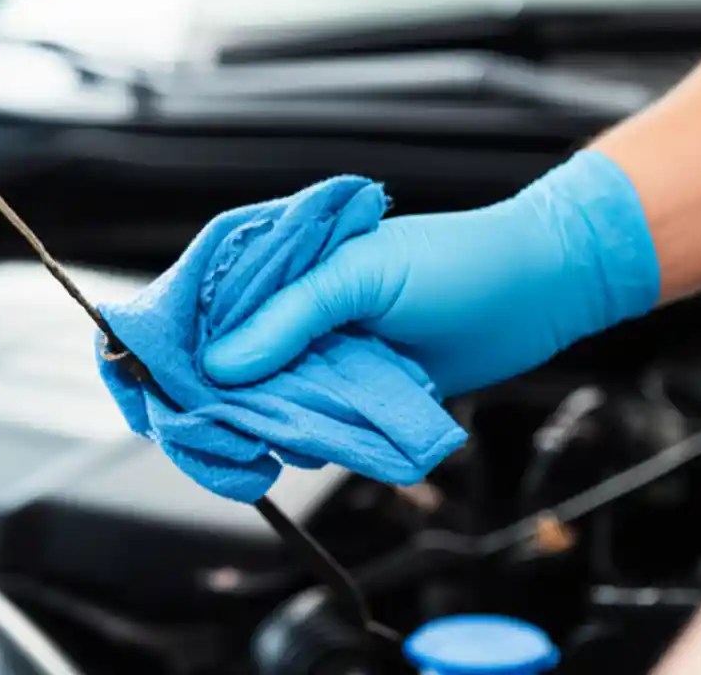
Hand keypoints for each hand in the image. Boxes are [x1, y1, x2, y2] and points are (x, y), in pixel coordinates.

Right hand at [203, 151, 660, 396]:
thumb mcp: (359, 277)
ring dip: (279, 423)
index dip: (178, 347)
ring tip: (316, 418)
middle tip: (240, 426)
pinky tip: (337, 432)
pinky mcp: (348, 391)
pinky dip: (315, 437)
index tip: (163, 388)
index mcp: (278, 263)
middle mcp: (288, 310)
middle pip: (223, 366)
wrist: (537, 292)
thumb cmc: (453, 262)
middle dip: (226, 400)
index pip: (201, 306)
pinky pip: (309, 425)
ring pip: (264, 404)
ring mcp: (317, 353)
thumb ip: (286, 319)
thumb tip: (216, 367)